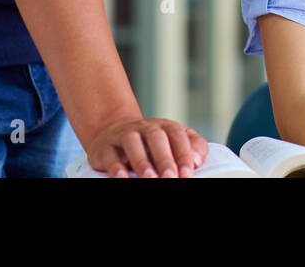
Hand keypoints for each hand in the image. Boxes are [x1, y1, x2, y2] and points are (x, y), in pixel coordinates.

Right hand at [85, 116, 207, 177]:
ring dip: (142, 161)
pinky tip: (122, 177)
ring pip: (133, 143)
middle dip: (164, 158)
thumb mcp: (174, 142)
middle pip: (156, 137)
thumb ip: (192, 148)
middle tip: (171, 177)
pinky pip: (110, 155)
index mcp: (165, 126)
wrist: (113, 133)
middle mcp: (145, 127)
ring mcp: (124, 135)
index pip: (177, 135)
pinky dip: (116, 167)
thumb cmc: (151, 144)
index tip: (188, 173)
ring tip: (150, 178)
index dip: (184, 154)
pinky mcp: (105, 148)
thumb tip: (198, 161)